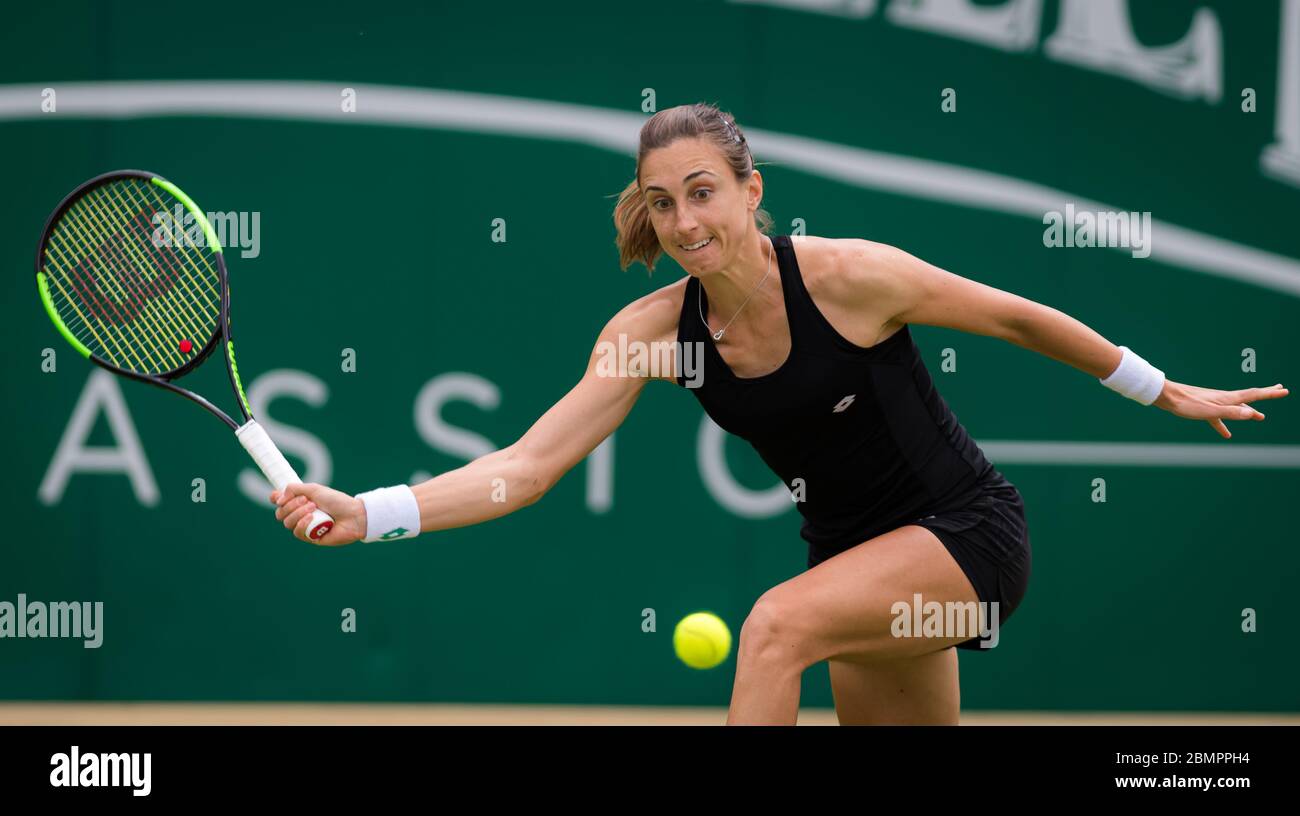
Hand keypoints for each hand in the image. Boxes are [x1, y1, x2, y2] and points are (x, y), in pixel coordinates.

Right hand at [270, 483, 366, 545]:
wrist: (353, 515)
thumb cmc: (337, 501)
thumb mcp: (315, 489)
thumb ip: (295, 489)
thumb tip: (278, 497)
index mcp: (301, 502)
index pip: (280, 502)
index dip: (276, 499)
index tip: (279, 496)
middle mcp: (301, 514)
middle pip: (280, 513)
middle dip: (291, 505)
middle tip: (307, 500)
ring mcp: (305, 527)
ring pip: (287, 523)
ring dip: (298, 513)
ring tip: (314, 508)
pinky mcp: (311, 538)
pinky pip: (297, 532)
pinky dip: (302, 524)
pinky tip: (311, 518)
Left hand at [1153, 381, 1288, 438]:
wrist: (1167, 397)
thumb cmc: (1187, 403)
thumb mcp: (1210, 411)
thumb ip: (1230, 413)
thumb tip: (1251, 413)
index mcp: (1228, 398)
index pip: (1253, 395)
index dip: (1270, 393)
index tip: (1284, 390)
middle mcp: (1223, 398)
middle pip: (1248, 397)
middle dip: (1264, 394)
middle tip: (1279, 389)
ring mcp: (1214, 403)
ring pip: (1236, 408)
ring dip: (1248, 411)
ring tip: (1259, 416)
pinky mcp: (1204, 409)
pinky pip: (1219, 418)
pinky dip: (1225, 425)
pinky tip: (1227, 435)